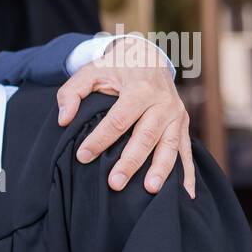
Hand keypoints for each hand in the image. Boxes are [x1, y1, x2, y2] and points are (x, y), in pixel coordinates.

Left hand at [56, 36, 197, 197]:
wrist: (148, 57)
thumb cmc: (115, 68)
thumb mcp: (90, 71)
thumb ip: (72, 92)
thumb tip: (64, 119)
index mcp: (140, 89)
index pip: (117, 120)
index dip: (100, 139)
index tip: (82, 156)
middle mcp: (163, 103)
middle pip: (146, 136)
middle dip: (130, 161)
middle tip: (114, 183)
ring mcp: (177, 116)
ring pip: (169, 146)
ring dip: (161, 170)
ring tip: (150, 191)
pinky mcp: (184, 126)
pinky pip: (187, 152)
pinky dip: (188, 173)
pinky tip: (184, 194)